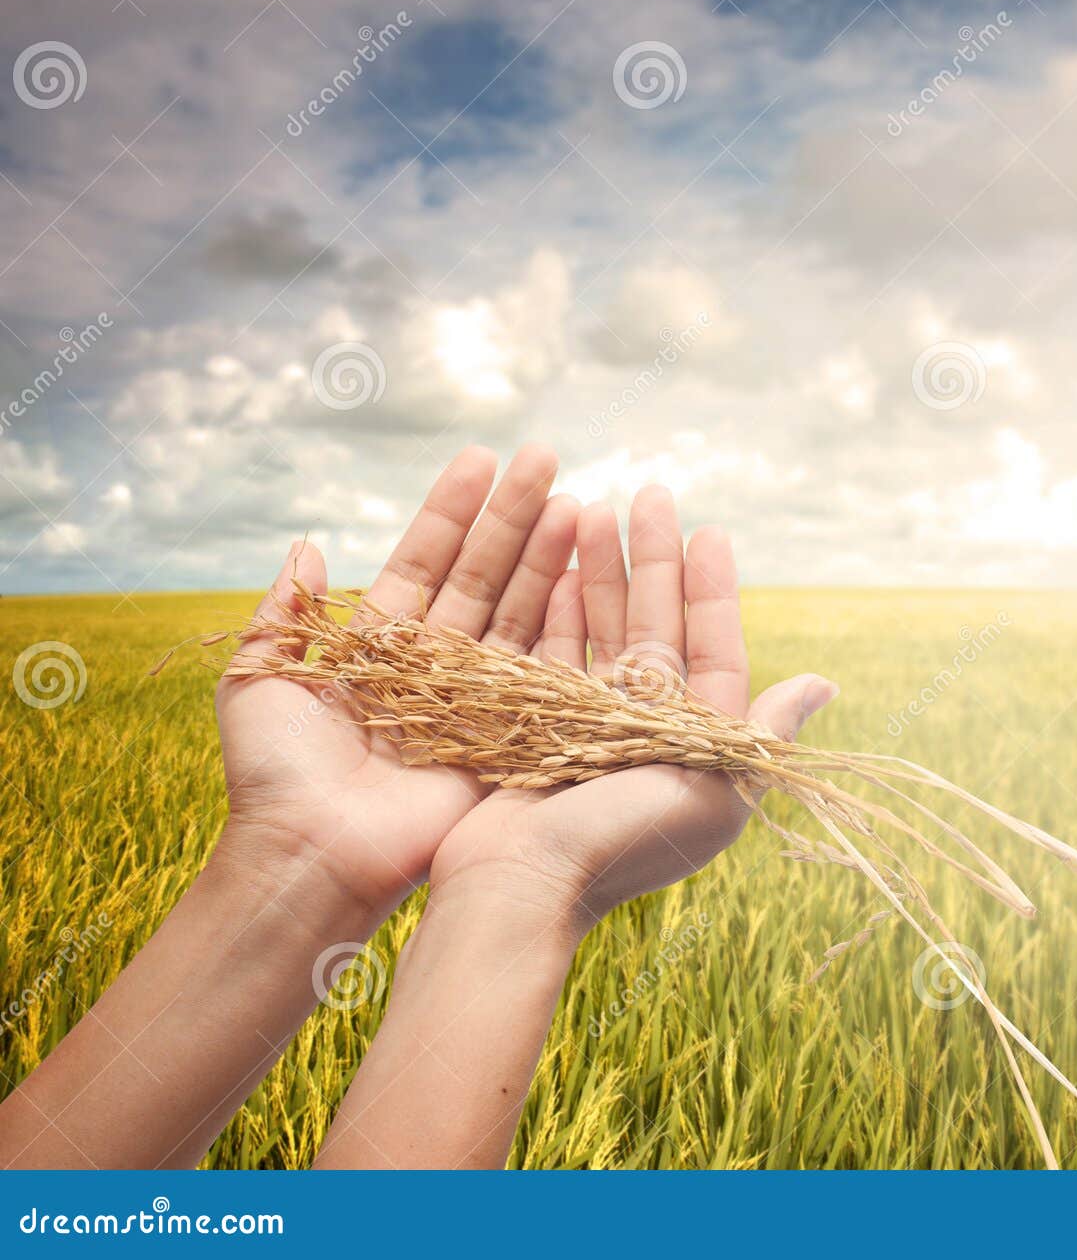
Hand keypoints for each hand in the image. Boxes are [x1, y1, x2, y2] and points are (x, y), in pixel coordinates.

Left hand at [215, 444, 579, 915]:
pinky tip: (584, 570)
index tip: (480, 458)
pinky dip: (562, 618)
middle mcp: (435, 665)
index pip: (424, 562)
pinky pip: (539, 665)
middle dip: (512, 517)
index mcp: (380, 647)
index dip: (451, 512)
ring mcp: (476, 697)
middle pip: (482, 575)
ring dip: (545, 554)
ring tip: (574, 499)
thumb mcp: (257, 678)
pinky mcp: (507, 733)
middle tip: (546, 457)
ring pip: (517, 610)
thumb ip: (285, 612)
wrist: (313, 853)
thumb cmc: (275, 774)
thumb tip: (306, 543)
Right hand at [315, 486, 835, 1167]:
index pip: (711, 647)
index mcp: (695, 743)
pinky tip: (561, 561)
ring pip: (602, 629)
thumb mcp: (714, 791)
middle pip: (654, 625)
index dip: (711, 589)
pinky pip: (552, 650)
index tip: (709, 529)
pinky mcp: (535, 723)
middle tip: (650, 492)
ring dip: (603, 569)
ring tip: (596, 506)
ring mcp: (587, 724)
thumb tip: (825, 684)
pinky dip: (559, 606)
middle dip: (653, 559)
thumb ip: (763, 733)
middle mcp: (645, 730)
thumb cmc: (624, 842)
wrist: (521, 889)